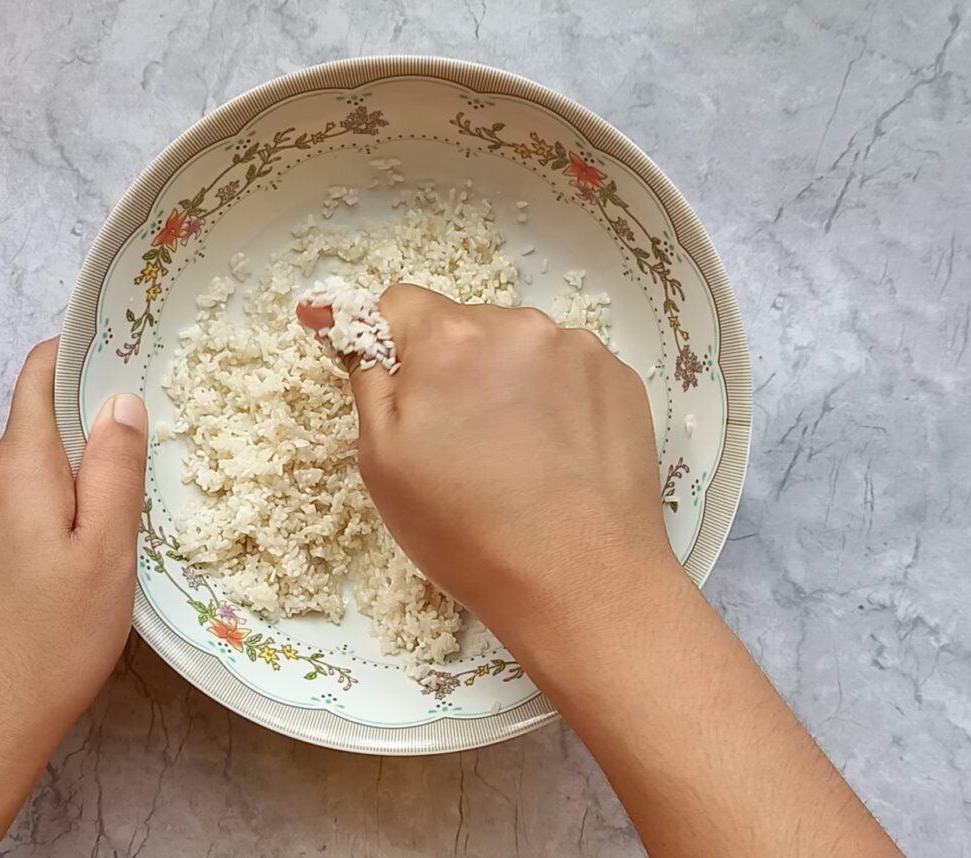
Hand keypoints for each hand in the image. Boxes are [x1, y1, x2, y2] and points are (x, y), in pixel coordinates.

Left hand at [0, 338, 147, 761]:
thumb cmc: (48, 645)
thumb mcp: (106, 554)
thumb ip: (114, 470)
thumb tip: (120, 400)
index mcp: (16, 469)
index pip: (38, 377)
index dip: (78, 356)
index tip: (124, 356)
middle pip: (35, 435)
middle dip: (86, 442)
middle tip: (144, 474)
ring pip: (22, 484)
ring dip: (64, 494)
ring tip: (111, 538)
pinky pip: (3, 522)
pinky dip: (38, 529)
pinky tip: (63, 579)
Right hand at [304, 283, 675, 633]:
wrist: (582, 582)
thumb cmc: (466, 530)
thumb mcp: (382, 460)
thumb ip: (368, 378)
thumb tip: (348, 323)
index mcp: (449, 338)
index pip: (399, 305)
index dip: (383, 339)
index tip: (378, 372)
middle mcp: (518, 325)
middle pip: (463, 329)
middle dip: (450, 371)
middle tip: (455, 445)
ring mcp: (579, 351)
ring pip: (518, 352)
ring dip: (505, 385)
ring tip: (512, 458)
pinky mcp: (622, 380)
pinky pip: (568, 374)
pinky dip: (555, 403)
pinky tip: (556, 459)